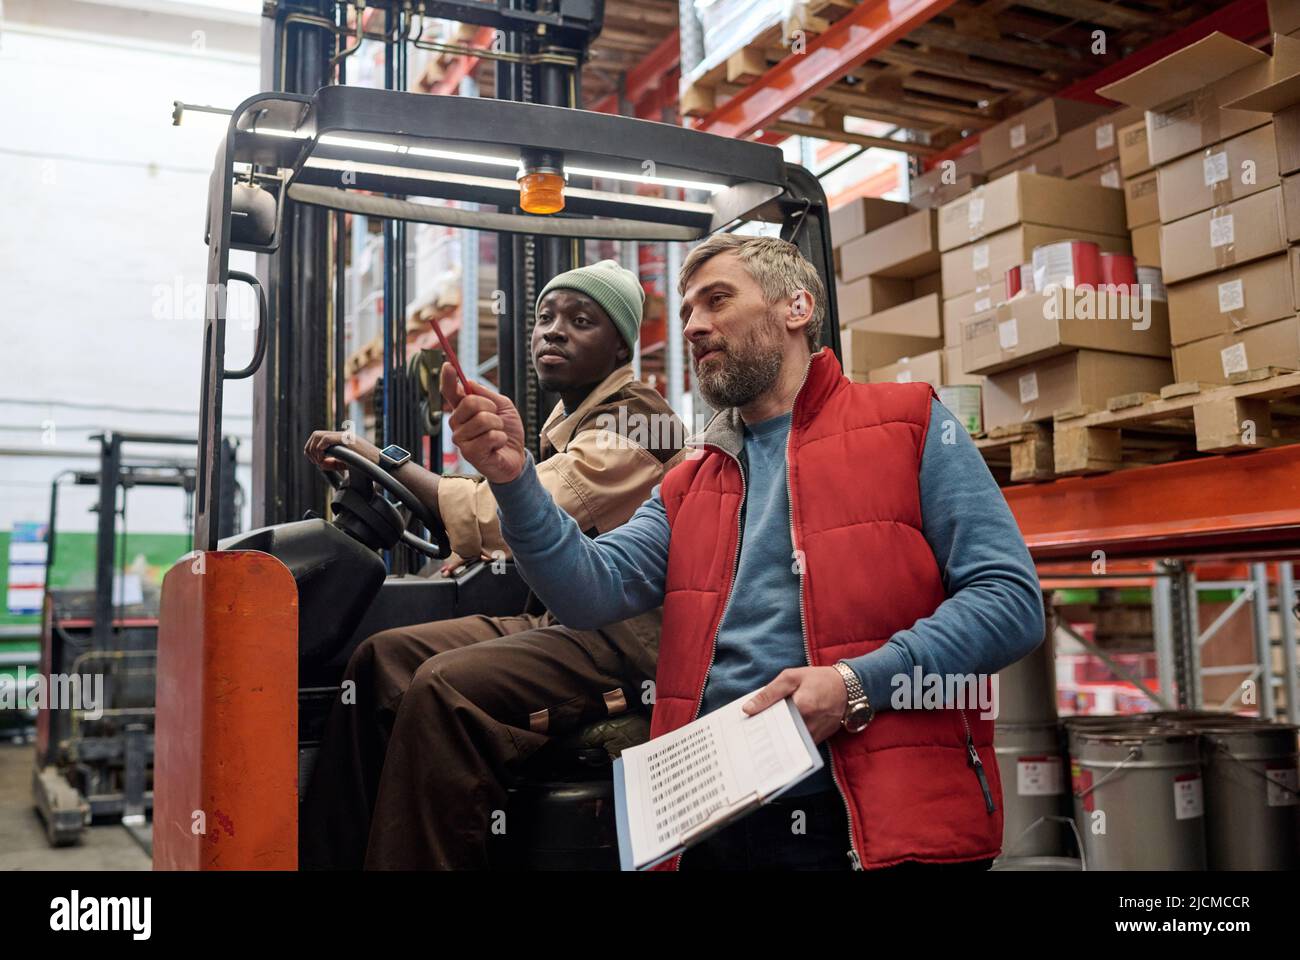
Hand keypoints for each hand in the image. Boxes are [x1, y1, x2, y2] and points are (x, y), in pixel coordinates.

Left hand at [304, 430, 379, 470]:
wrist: (380, 465)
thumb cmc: (367, 466)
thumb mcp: (346, 464)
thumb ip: (332, 463)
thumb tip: (320, 463)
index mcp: (341, 439)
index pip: (319, 438)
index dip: (312, 449)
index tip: (316, 462)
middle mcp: (341, 435)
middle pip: (316, 435)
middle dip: (310, 449)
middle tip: (316, 461)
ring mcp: (344, 436)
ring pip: (318, 435)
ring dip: (315, 449)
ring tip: (320, 461)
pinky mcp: (347, 440)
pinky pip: (326, 439)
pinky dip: (321, 449)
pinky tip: (325, 459)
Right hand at [438, 362, 525, 483]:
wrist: (516, 456)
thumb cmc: (507, 431)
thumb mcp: (502, 406)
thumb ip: (487, 394)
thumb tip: (469, 382)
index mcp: (463, 410)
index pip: (451, 392)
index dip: (448, 378)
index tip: (448, 365)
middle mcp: (457, 424)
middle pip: (470, 402)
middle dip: (491, 408)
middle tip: (496, 419)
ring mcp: (461, 439)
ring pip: (482, 420)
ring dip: (498, 426)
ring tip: (498, 434)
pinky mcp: (469, 453)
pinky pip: (490, 436)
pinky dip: (501, 439)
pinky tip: (497, 446)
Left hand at [743, 666, 848, 743]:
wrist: (848, 688)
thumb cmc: (818, 679)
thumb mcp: (790, 677)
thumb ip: (768, 693)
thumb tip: (748, 709)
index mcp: (802, 707)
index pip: (772, 722)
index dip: (757, 725)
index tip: (744, 728)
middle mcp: (809, 724)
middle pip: (779, 736)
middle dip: (764, 735)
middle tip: (747, 736)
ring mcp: (815, 734)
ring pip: (788, 744)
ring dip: (775, 741)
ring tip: (758, 738)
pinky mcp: (818, 740)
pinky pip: (798, 745)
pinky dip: (787, 742)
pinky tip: (776, 737)